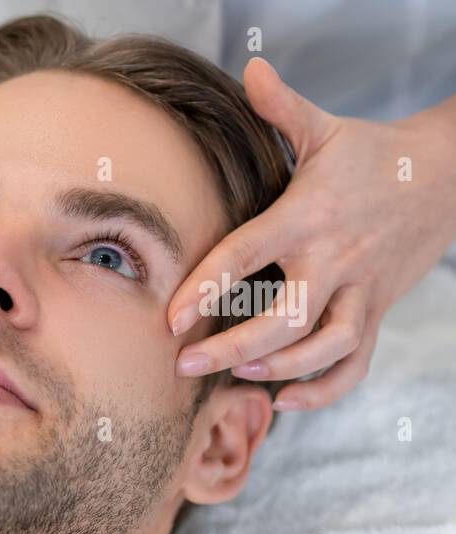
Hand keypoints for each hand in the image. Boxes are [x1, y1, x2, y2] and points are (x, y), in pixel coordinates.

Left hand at [169, 58, 455, 410]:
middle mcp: (333, 260)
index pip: (246, 255)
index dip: (205, 288)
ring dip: (282, 368)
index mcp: (306, 217)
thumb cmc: (369, 156)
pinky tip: (287, 400)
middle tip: (185, 366)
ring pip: (327, 346)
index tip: (168, 319)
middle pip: (285, 318)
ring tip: (238, 376)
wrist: (446, 176)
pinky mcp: (377, 311)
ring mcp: (360, 290)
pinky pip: (358, 363)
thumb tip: (251, 70)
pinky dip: (327, 389)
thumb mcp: (324, 130)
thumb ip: (282, 108)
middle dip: (233, 347)